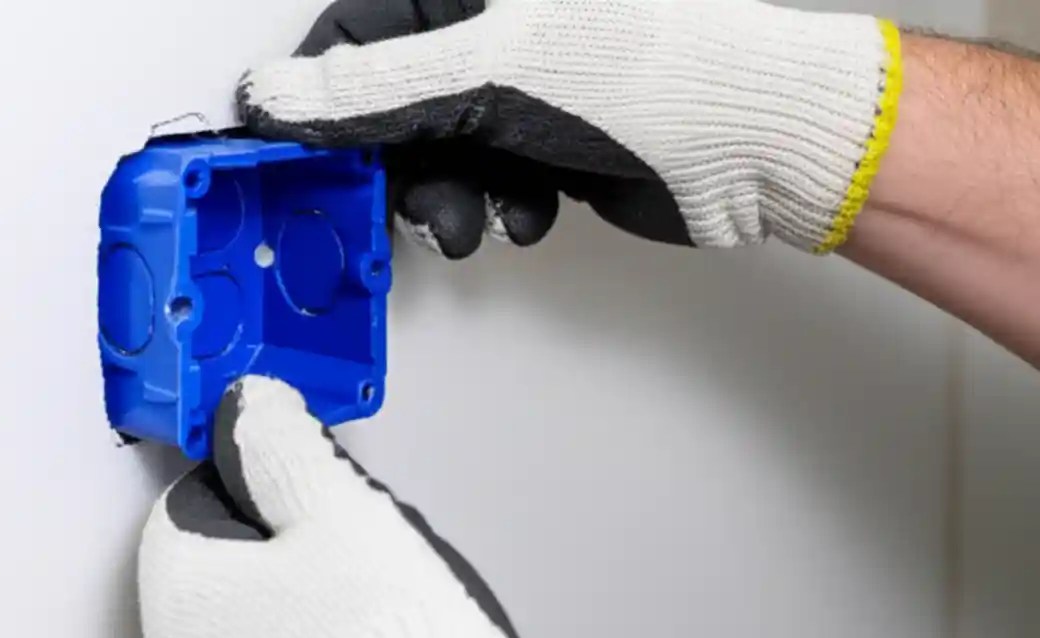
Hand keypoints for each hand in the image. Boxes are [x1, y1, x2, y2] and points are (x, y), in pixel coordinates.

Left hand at [139, 377, 594, 637]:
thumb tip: (255, 407)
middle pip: (220, 574)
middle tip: (355, 560)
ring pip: (248, 636)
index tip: (306, 483)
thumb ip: (288, 448)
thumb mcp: (349, 517)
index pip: (192, 502)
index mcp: (183, 601)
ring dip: (297, 613)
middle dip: (284, 551)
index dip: (262, 480)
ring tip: (371, 624)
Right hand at [238, 0, 898, 256]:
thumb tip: (279, 91)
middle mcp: (496, 21)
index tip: (288, 148)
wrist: (760, 143)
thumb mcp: (493, 71)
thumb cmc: (661, 73)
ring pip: (434, 148)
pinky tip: (528, 208)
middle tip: (394, 201)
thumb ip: (375, 86)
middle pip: (390, 98)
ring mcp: (524, 79)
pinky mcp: (548, 135)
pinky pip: (484, 175)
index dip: (316, 94)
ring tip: (474, 214)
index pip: (353, 29)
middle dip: (394, 163)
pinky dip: (496, 205)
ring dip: (446, 196)